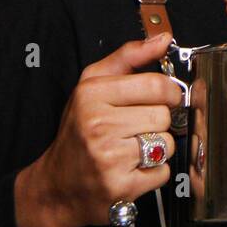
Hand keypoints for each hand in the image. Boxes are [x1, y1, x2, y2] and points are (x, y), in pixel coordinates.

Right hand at [31, 31, 182, 226]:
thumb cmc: (78, 132)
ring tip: (133, 149)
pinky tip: (132, 169)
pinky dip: (154, 173)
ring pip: (167, 144)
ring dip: (158, 148)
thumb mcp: (92, 85)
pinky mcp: (121, 187)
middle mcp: (98, 125)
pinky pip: (162, 172)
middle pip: (163, 116)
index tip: (166, 97)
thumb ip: (128, 57)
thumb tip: (162, 39)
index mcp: (92, 94)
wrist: (57, 186)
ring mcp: (109, 158)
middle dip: (158, 122)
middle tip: (139, 127)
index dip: (170, 92)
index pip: (156, 85)